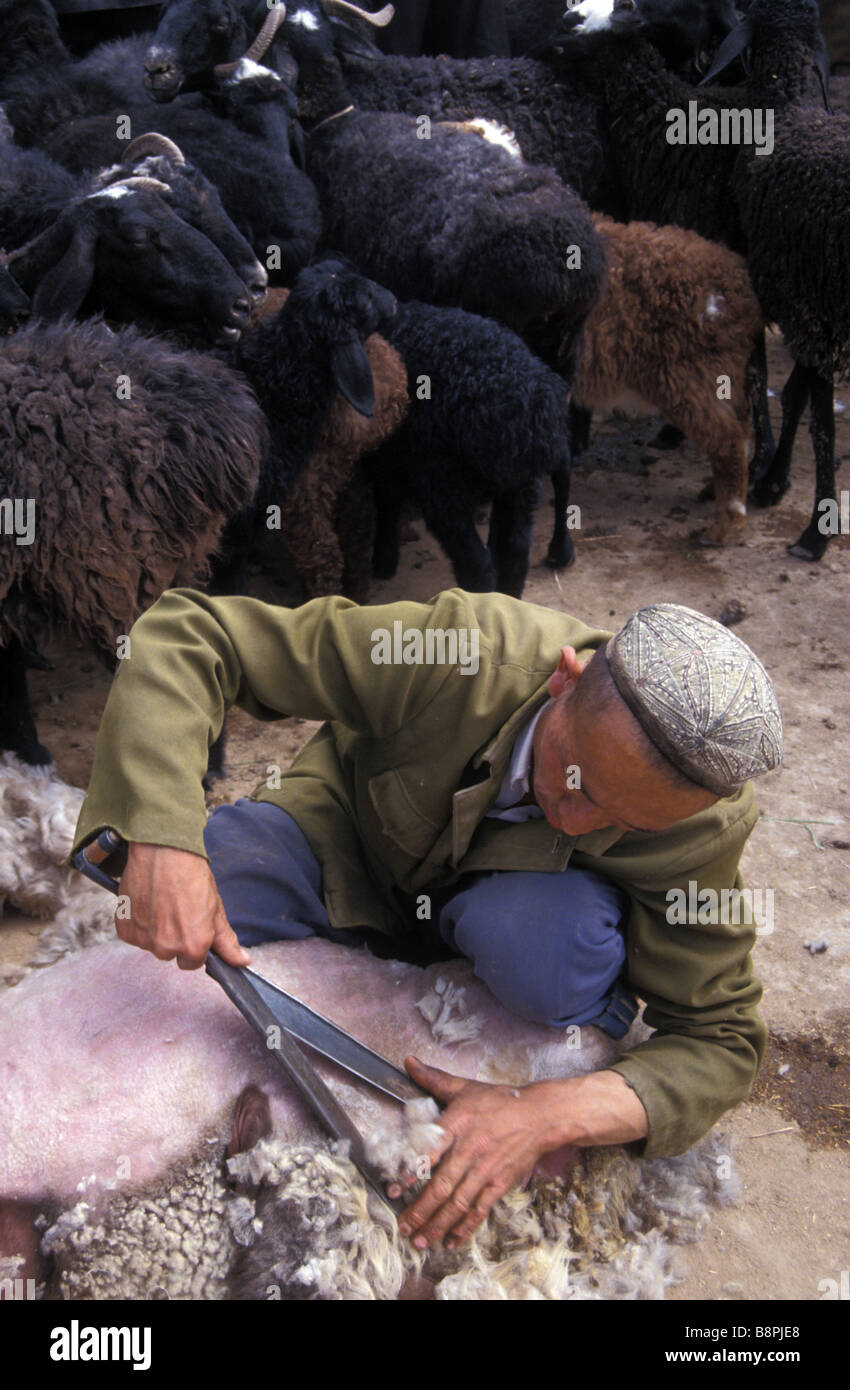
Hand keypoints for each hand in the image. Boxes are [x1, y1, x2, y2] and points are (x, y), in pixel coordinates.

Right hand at [115, 842, 249, 970]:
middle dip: (174, 938)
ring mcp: (143, 939)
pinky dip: (139, 923)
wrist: (164, 851)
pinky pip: (134, 935)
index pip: (192, 963)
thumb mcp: (216, 908)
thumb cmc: (192, 876)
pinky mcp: (124, 929)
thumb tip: (242, 962)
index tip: (192, 927)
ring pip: (151, 944)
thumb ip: (226, 941)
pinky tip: (147, 902)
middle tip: (177, 910)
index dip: (194, 945)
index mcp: (193, 946)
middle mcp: (166, 948)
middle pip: (170, 954)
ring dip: (155, 931)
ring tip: (161, 903)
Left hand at [389, 1056, 557, 1250]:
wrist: (541, 1115)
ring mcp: (486, 1169)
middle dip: (420, 1210)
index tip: (393, 1189)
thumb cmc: (500, 1101)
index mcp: (457, 1124)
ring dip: (438, 1224)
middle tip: (403, 1227)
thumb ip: (434, 1080)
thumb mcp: (465, 1086)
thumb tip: (408, 1062)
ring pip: (458, 1203)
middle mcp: (470, 1149)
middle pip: (441, 1186)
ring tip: (421, 1240)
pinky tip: (452, 1241)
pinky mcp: (500, 1182)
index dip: (410, 1172)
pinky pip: (480, 1209)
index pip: (429, 1151)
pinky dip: (465, 1227)